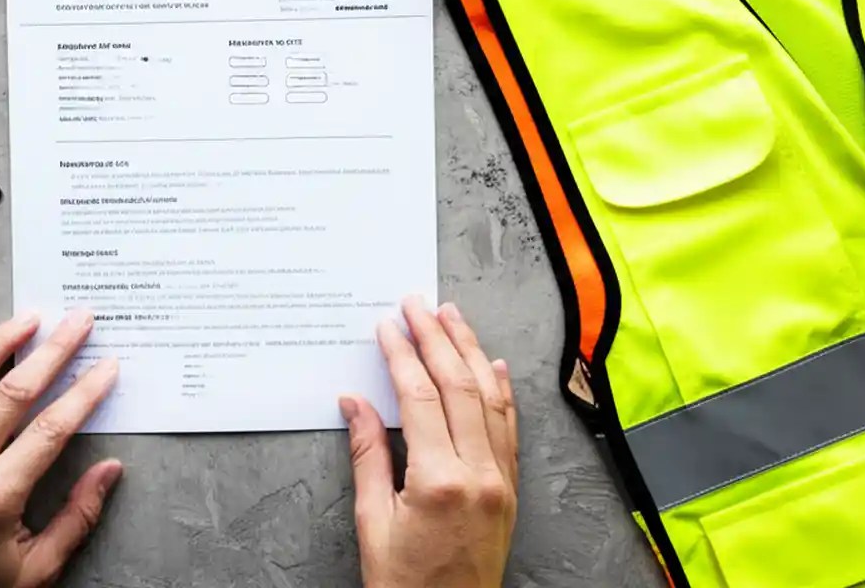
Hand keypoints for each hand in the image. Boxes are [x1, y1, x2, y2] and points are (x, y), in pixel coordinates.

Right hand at [342, 298, 518, 587]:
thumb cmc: (403, 584)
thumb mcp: (372, 521)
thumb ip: (367, 455)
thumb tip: (355, 402)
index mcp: (438, 481)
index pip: (419, 397)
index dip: (402, 355)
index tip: (388, 326)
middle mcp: (478, 475)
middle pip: (457, 387)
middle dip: (436, 338)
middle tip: (417, 304)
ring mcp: (500, 482)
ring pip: (488, 399)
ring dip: (469, 352)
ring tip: (452, 317)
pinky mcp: (509, 491)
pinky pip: (508, 429)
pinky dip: (501, 392)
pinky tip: (492, 364)